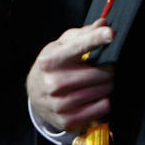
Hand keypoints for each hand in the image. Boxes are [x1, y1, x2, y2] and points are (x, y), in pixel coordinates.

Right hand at [26, 19, 114, 133]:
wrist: (35, 94)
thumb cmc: (53, 66)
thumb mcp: (61, 46)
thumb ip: (83, 34)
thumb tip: (103, 24)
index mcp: (50, 60)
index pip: (78, 47)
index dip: (96, 39)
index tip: (110, 34)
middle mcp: (53, 82)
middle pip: (100, 73)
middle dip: (108, 70)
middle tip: (102, 69)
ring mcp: (59, 103)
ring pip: (103, 91)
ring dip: (106, 86)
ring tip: (97, 83)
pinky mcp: (68, 120)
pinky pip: (102, 108)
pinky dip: (104, 101)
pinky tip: (94, 97)